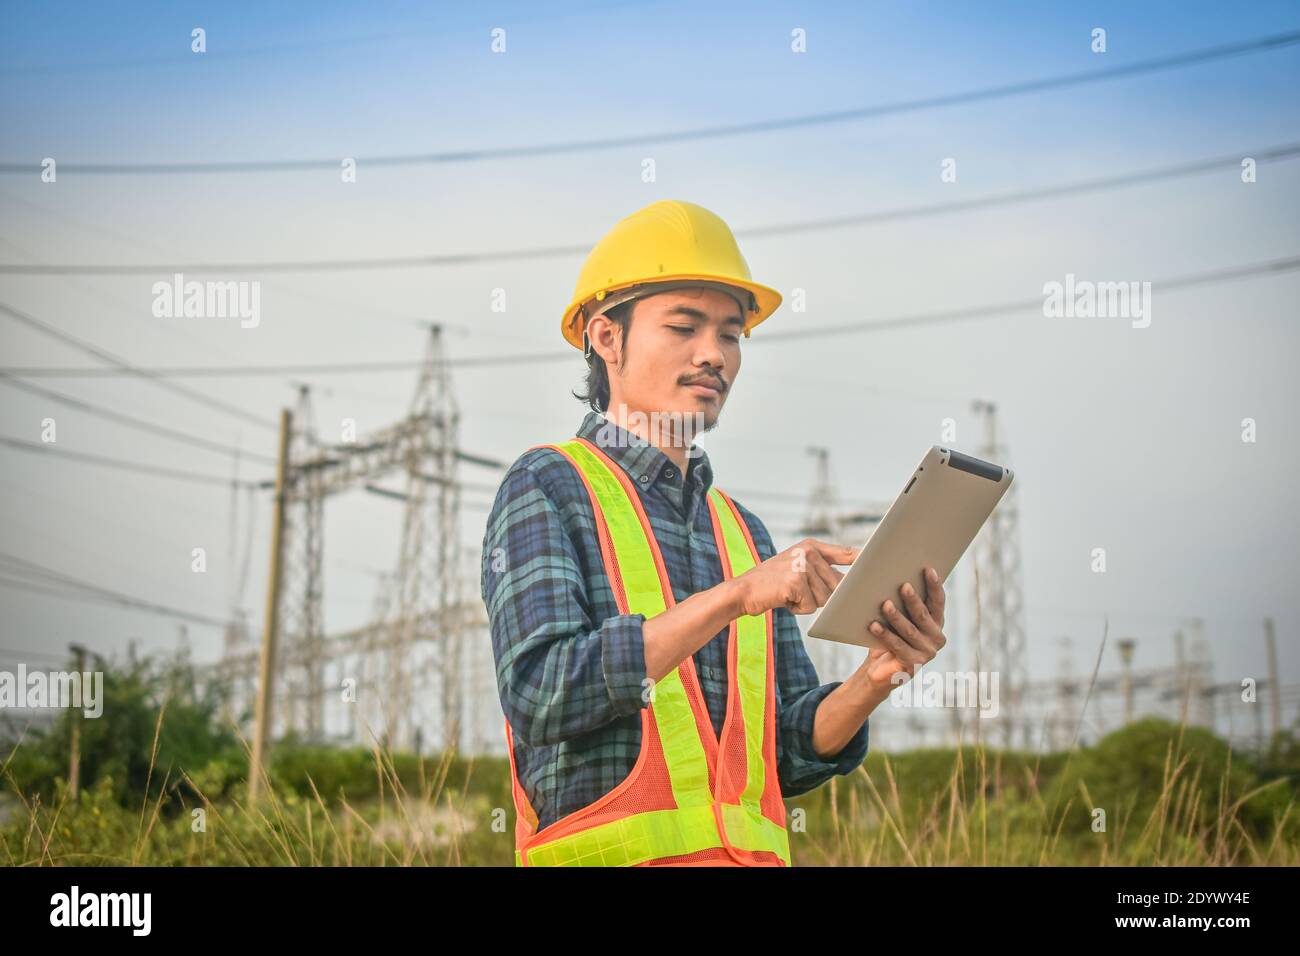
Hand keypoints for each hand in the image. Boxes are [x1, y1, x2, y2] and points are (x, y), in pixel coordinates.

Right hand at [734, 538, 858, 616]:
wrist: (742, 591)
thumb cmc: (771, 584)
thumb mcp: (796, 568)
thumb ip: (821, 570)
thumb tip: (849, 584)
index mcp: (811, 545)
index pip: (846, 553)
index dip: (864, 560)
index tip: (881, 564)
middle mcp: (808, 552)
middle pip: (836, 584)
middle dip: (822, 596)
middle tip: (797, 592)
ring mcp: (802, 565)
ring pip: (825, 598)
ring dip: (807, 603)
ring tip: (788, 594)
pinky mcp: (796, 581)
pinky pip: (810, 606)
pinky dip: (797, 609)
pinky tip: (783, 599)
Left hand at [859, 567, 946, 693]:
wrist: (881, 668)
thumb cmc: (891, 634)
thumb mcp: (899, 616)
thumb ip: (903, 602)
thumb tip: (895, 575)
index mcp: (937, 622)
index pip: (938, 601)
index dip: (934, 585)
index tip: (928, 569)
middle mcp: (936, 637)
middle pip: (924, 615)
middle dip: (913, 599)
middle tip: (903, 585)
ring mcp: (927, 652)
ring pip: (910, 631)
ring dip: (896, 617)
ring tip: (885, 604)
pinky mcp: (914, 664)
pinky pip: (898, 646)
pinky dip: (885, 635)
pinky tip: (873, 625)